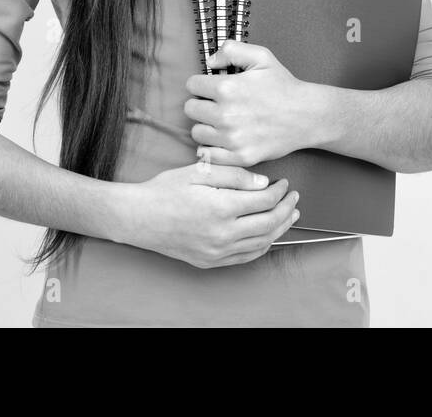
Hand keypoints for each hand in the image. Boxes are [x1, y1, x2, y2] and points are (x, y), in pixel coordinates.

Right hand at [120, 161, 300, 267]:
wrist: (138, 217)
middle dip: (286, 208)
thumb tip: (264, 183)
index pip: (264, 200)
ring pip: (261, 242)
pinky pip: (246, 257)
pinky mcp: (210, 261)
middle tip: (293, 197)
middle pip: (269, 224)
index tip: (284, 183)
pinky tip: (268, 235)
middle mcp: (222, 234)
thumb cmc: (164, 190)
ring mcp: (217, 252)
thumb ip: (234, 175)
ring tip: (289, 215)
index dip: (279, 191)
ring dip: (280, 228)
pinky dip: (263, 246)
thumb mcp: (198, 171)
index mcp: (221, 208)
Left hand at [183, 39, 321, 167]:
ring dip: (205, 126)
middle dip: (201, 103)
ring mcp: (232, 138)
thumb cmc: (283, 85)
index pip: (192, 85)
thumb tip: (209, 62)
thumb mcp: (261, 56)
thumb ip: (231, 50)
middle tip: (217, 104)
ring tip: (221, 121)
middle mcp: (226, 115)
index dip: (201, 83)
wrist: (306, 115)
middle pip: (191, 109)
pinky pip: (208, 154)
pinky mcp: (240, 157)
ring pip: (197, 132)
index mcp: (227, 88)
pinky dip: (212, 147)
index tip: (212, 87)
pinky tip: (223, 139)